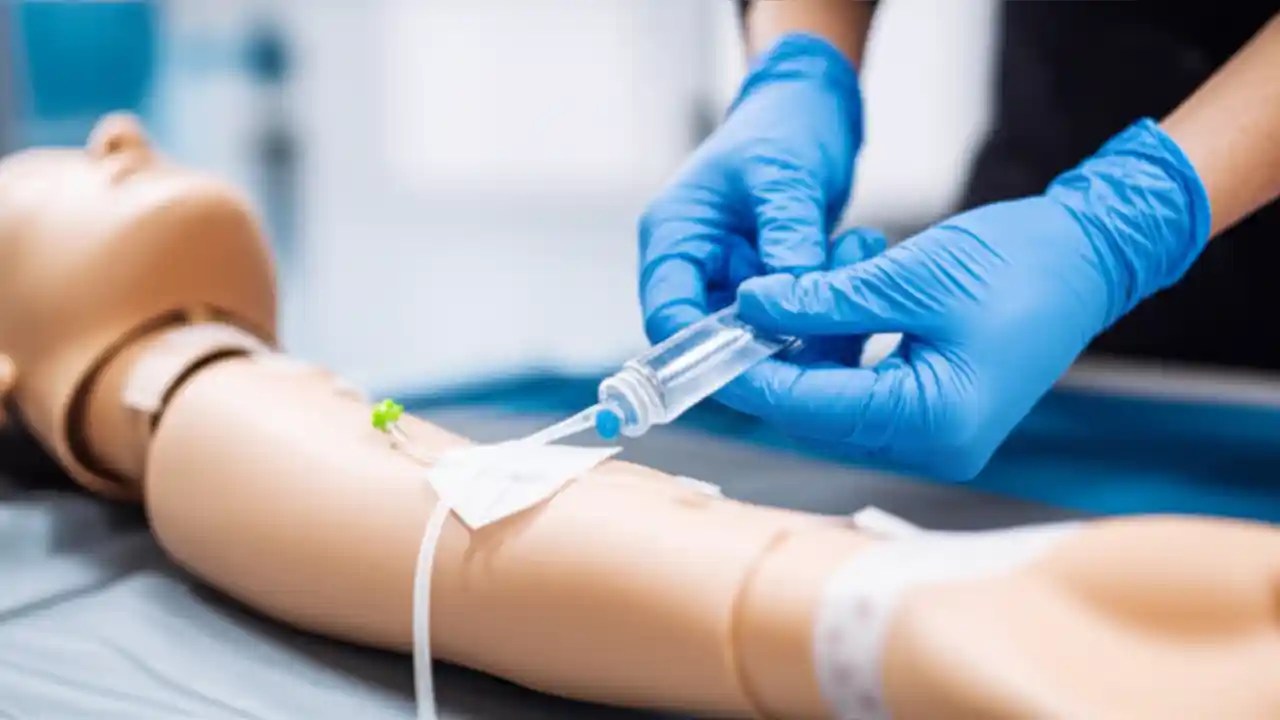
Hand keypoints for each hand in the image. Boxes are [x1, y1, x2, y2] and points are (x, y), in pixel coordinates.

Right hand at [639, 33, 861, 344]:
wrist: (813, 106)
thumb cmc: (785, 126)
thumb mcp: (786, 177)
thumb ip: (788, 239)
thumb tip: (795, 298)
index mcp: (675, 235)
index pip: (667, 314)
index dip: (699, 351)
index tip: (752, 365)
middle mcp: (696, 263)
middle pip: (712, 336)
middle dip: (768, 338)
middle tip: (822, 326)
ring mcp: (731, 276)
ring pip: (758, 333)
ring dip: (806, 320)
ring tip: (848, 264)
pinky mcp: (767, 283)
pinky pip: (789, 318)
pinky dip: (823, 306)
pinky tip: (853, 259)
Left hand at [729, 120, 1211, 479]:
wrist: (1089, 257)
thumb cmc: (1021, 263)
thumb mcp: (909, 276)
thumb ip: (824, 298)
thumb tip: (752, 305)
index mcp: (935, 421)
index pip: (815, 408)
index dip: (754, 376)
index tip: (705, 348)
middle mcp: (935, 445)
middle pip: (820, 413)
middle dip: (776, 358)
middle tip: (740, 307)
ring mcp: (937, 434)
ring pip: (836, 400)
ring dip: (810, 344)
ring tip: (807, 277)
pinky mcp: (935, 412)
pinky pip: (864, 389)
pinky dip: (840, 347)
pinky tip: (835, 296)